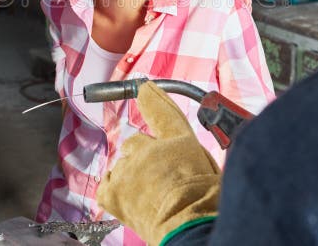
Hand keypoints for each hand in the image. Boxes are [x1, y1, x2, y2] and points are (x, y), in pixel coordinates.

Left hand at [97, 82, 220, 244]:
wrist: (190, 229)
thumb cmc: (205, 205)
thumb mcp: (208, 168)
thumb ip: (190, 153)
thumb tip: (181, 153)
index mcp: (179, 141)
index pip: (163, 111)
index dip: (152, 97)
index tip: (144, 88)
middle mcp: (149, 148)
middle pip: (137, 142)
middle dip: (145, 157)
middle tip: (160, 179)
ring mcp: (128, 168)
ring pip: (124, 165)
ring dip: (134, 177)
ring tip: (152, 197)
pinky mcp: (113, 190)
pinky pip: (108, 184)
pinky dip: (117, 191)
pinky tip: (133, 201)